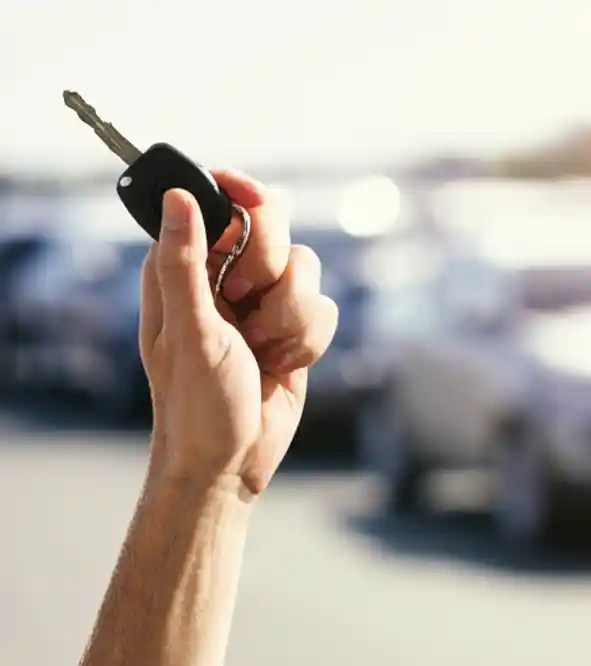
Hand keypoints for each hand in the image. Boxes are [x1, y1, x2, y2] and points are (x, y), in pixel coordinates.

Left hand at [141, 170, 338, 493]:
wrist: (231, 462)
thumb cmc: (195, 404)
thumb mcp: (189, 330)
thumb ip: (184, 261)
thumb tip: (179, 196)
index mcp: (184, 268)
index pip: (216, 201)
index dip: (239, 191)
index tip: (252, 195)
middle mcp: (225, 278)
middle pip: (273, 224)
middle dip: (269, 267)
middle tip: (243, 303)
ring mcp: (263, 304)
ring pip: (307, 268)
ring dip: (289, 316)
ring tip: (261, 350)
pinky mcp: (294, 329)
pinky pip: (325, 308)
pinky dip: (308, 340)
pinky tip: (282, 366)